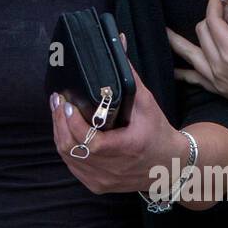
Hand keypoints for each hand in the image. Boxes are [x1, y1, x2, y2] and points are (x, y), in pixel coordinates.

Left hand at [50, 33, 187, 194]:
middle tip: (57, 101)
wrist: (170, 165)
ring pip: (68, 157)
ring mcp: (103, 180)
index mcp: (126, 149)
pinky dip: (67, 148)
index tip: (66, 103)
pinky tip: (65, 132)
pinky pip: (73, 166)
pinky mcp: (97, 186)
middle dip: (59, 122)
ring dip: (59, 133)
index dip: (71, 122)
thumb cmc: (158, 132)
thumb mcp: (147, 102)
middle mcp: (112, 169)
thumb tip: (116, 41)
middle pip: (71, 148)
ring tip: (58, 112)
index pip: (87, 140)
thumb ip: (129, 74)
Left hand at [167, 0, 227, 129]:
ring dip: (178, 41)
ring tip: (164, 31)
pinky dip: (182, 72)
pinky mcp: (218, 90)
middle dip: (209, 17)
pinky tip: (173, 68)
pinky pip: (193, 79)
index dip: (215, 4)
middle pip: (201, 32)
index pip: (213, 21)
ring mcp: (215, 79)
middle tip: (224, 11)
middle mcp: (218, 65)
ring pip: (189, 54)